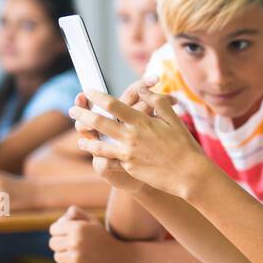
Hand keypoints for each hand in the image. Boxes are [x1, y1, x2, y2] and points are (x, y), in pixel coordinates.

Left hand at [48, 206, 134, 262]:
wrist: (120, 259)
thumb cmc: (103, 238)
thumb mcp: (92, 221)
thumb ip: (75, 213)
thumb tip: (59, 221)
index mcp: (78, 228)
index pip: (54, 229)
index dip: (60, 231)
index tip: (67, 233)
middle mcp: (75, 243)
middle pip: (52, 243)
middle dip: (61, 243)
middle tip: (72, 244)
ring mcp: (76, 259)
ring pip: (57, 256)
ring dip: (65, 255)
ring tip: (79, 254)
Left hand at [71, 87, 208, 199]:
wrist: (189, 174)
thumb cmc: (184, 145)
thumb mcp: (174, 119)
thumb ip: (157, 102)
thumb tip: (144, 89)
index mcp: (142, 121)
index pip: (113, 105)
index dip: (98, 97)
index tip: (89, 91)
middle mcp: (131, 136)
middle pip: (100, 122)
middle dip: (83, 114)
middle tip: (73, 110)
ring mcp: (128, 154)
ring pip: (99, 145)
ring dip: (87, 139)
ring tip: (80, 137)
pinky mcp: (129, 167)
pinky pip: (109, 161)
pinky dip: (100, 157)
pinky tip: (96, 155)